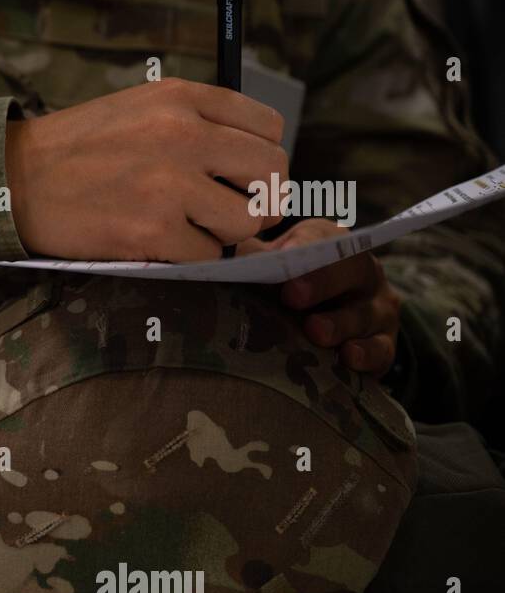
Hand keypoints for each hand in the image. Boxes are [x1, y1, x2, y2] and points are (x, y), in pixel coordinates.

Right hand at [5, 78, 287, 261]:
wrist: (12, 179)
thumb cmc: (75, 149)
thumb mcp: (138, 108)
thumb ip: (195, 123)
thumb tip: (250, 165)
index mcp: (183, 98)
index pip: (270, 129)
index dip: (260, 160)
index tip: (238, 177)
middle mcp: (184, 135)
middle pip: (273, 174)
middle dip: (258, 199)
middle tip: (227, 211)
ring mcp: (169, 185)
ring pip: (247, 220)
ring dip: (224, 233)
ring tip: (187, 227)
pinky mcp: (151, 231)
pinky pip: (206, 255)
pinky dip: (188, 257)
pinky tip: (157, 243)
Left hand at [247, 219, 401, 375]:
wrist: (324, 329)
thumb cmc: (285, 292)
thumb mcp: (267, 271)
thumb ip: (246, 262)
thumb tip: (207, 255)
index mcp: (330, 246)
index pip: (322, 235)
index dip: (306, 243)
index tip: (285, 253)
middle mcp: (361, 272)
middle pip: (352, 268)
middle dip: (322, 281)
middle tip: (292, 295)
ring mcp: (377, 308)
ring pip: (364, 312)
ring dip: (339, 323)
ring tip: (314, 331)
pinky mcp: (385, 344)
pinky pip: (381, 349)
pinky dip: (366, 353)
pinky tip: (348, 357)